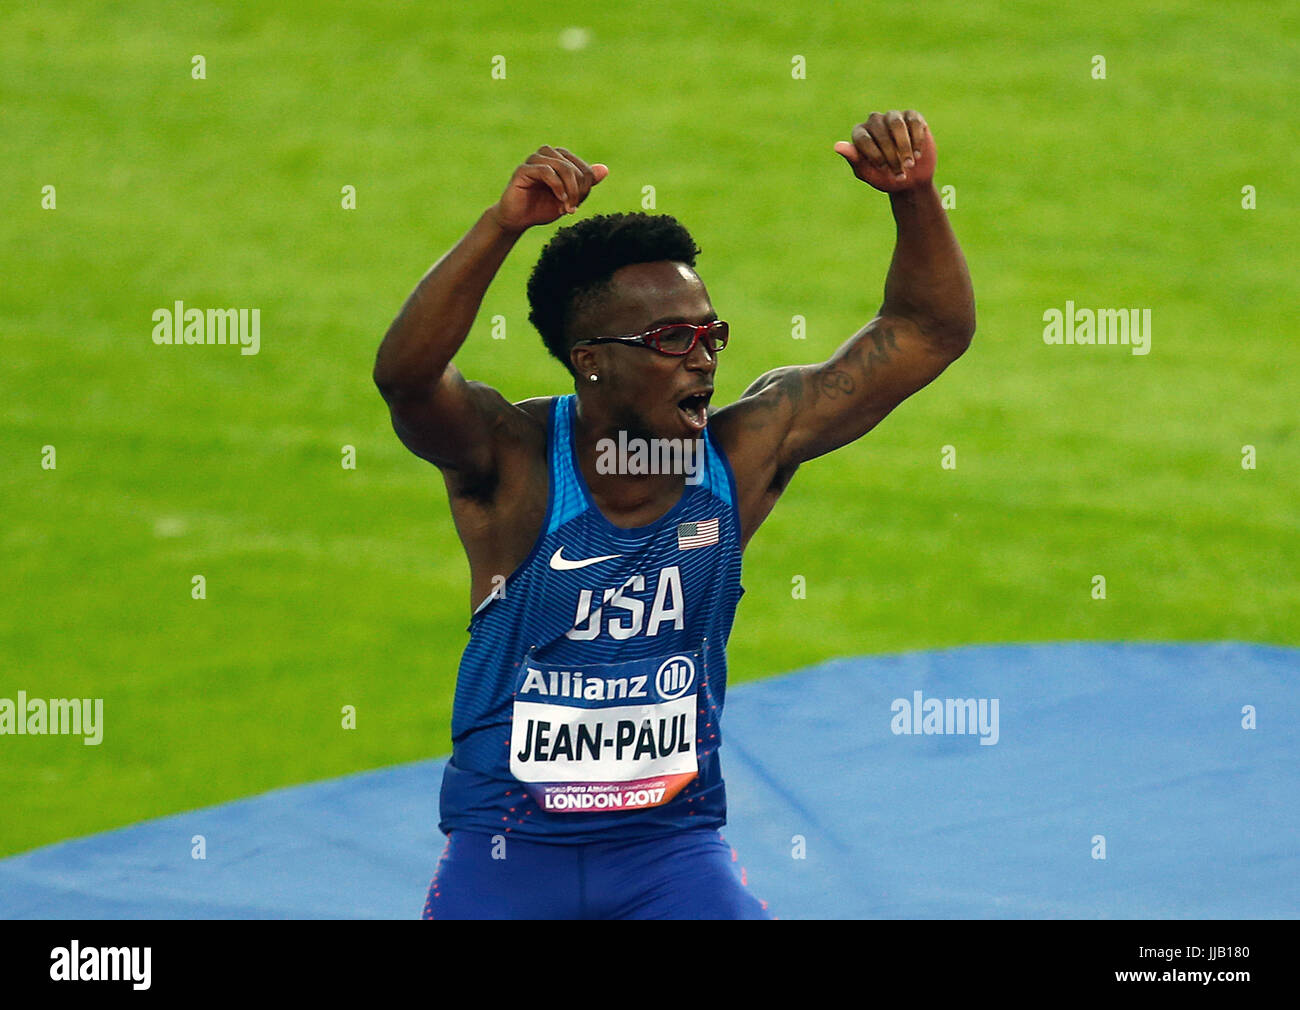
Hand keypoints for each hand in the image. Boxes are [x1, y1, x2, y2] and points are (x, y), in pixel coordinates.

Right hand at [489, 145, 608, 232]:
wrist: (518, 219)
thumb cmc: (542, 207)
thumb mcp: (569, 197)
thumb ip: (585, 184)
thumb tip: (605, 169)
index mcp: (560, 158)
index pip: (585, 169)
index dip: (586, 189)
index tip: (578, 205)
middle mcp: (547, 154)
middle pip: (575, 168)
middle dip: (578, 191)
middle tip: (572, 208)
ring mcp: (534, 159)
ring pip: (563, 166)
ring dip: (569, 190)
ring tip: (566, 207)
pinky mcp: (523, 169)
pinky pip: (547, 171)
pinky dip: (558, 187)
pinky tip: (559, 200)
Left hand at [833, 110, 934, 192]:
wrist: (910, 181)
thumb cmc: (884, 178)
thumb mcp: (867, 173)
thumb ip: (854, 159)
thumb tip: (837, 146)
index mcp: (859, 133)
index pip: (863, 138)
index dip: (874, 155)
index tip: (882, 169)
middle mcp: (874, 121)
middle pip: (881, 131)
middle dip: (891, 155)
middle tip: (899, 172)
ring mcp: (893, 116)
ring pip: (896, 123)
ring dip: (904, 146)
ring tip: (910, 164)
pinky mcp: (912, 117)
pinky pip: (914, 121)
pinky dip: (916, 139)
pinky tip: (918, 154)